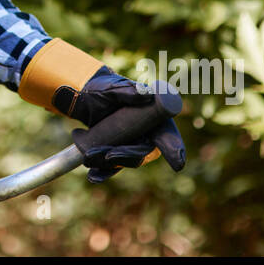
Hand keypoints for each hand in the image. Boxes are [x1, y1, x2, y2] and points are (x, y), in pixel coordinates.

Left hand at [70, 67, 186, 182]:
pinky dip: (103, 172)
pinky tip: (93, 177)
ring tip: (88, 156)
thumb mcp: (112, 88)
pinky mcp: (118, 153)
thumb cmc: (105, 88)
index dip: (174, 149)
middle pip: (143, 152)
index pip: (168, 135)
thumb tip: (146, 94)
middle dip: (126, 156)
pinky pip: (113, 166)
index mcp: (154, 116)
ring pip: (126, 160)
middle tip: (108, 155)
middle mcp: (147, 134)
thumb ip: (128, 90)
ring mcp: (132, 145)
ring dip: (109, 163)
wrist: (85, 97)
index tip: (178, 163)